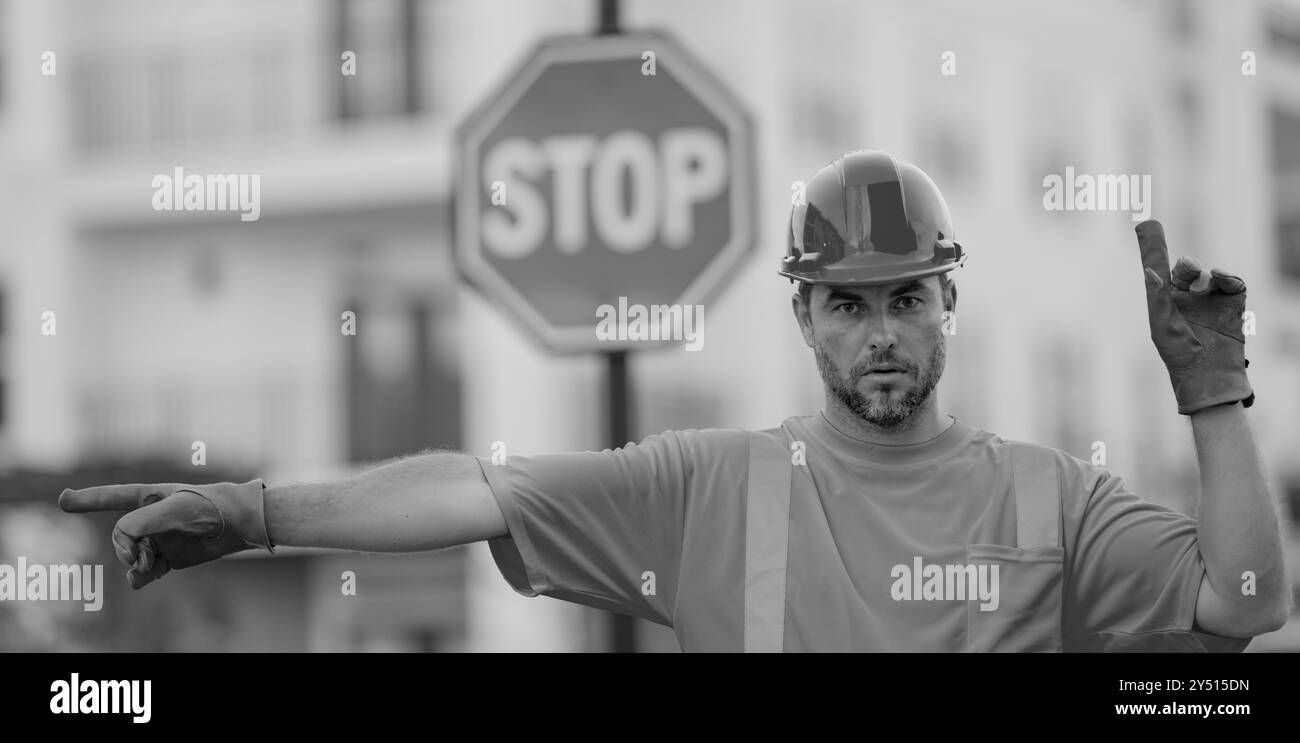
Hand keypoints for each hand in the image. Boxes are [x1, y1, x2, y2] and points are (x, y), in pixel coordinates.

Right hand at [59, 480, 273, 588]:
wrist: (239, 524)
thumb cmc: (209, 507)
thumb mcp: (174, 509)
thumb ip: (141, 522)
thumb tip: (123, 542)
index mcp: (148, 497)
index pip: (111, 497)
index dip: (87, 499)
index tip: (63, 500)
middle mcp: (150, 519)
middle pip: (120, 537)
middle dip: (123, 547)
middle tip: (137, 555)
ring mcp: (158, 539)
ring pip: (131, 557)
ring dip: (135, 563)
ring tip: (149, 563)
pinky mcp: (169, 558)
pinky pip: (145, 572)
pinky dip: (140, 577)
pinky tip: (140, 579)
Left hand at [1135, 220, 1253, 414]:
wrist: (1209, 375)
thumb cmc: (1179, 354)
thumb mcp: (1162, 326)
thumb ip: (1158, 297)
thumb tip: (1149, 271)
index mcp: (1165, 300)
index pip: (1159, 268)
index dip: (1153, 247)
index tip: (1146, 225)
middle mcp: (1187, 296)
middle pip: (1184, 267)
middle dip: (1185, 265)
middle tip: (1188, 267)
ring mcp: (1211, 298)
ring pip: (1207, 273)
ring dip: (1202, 275)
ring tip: (1200, 288)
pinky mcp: (1233, 303)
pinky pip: (1231, 282)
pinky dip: (1226, 277)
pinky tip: (1219, 278)